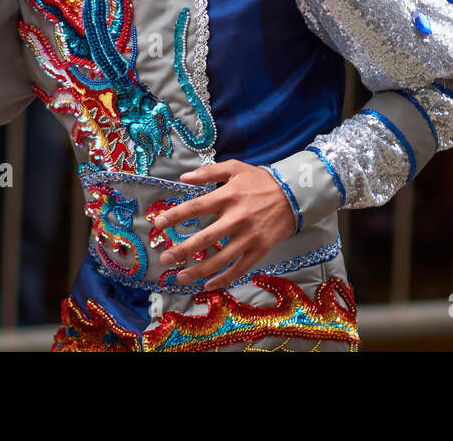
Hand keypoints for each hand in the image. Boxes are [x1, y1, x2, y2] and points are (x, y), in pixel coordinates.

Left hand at [151, 160, 296, 290]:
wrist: (294, 194)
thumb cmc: (260, 181)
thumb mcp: (235, 168)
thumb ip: (209, 172)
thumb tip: (184, 177)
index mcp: (228, 196)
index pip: (195, 208)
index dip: (175, 216)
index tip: (157, 224)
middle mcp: (237, 218)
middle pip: (204, 238)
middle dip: (181, 250)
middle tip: (165, 259)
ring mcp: (249, 237)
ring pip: (220, 259)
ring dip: (198, 270)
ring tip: (180, 277)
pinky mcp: (260, 250)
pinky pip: (239, 269)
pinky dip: (223, 279)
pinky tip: (208, 285)